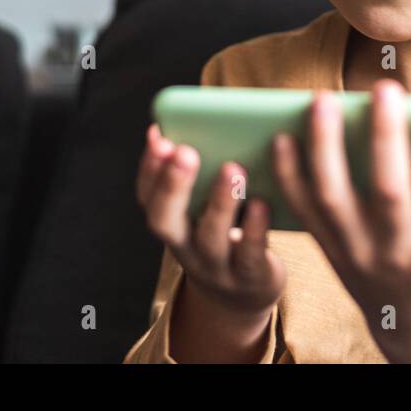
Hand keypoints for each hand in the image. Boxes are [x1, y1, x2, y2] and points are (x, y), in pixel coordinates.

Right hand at [135, 122, 286, 320]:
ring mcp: (216, 267)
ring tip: (233, 169)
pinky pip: (249, 255)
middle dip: (172, 185)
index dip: (150, 168)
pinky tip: (262, 203)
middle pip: (165, 221)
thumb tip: (213, 117)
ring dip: (220, 202)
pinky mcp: (249, 278)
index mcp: (172, 221)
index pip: (147, 197)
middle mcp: (185, 246)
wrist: (247, 292)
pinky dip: (254, 229)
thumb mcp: (209, 204)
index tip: (159, 136)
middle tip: (185, 151)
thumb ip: (208, 169)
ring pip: (211, 238)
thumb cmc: (229, 231)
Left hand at [270, 79, 410, 362]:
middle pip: (388, 192)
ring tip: (322, 99)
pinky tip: (282, 136)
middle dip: (386, 138)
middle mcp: (399, 254)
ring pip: (334, 197)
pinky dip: (289, 174)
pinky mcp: (330, 250)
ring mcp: (359, 253)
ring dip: (325, 146)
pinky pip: (304, 210)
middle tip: (385, 89)